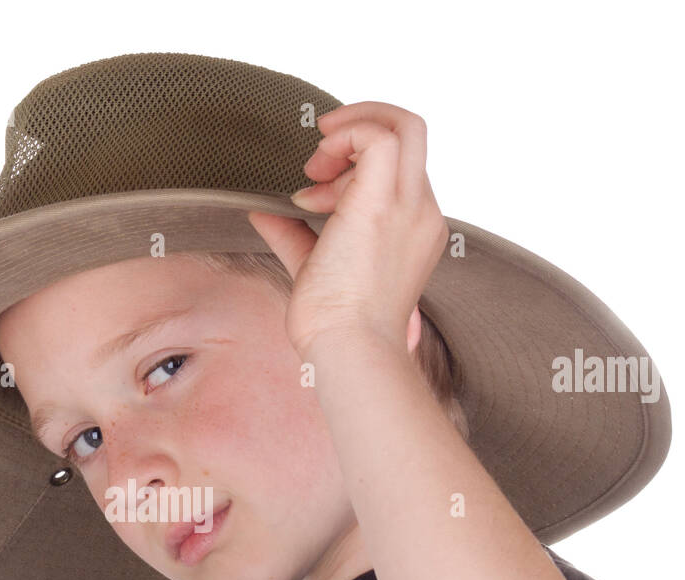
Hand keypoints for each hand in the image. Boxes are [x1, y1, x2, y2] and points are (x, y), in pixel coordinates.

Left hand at [246, 101, 448, 360]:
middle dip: (362, 126)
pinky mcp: (385, 201)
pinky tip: (315, 170)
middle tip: (318, 157)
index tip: (312, 197)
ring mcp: (410, 206)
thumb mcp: (313, 268)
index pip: (398, 170)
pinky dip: (345, 137)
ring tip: (313, 172)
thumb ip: (294, 236)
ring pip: (404, 126)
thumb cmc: (334, 324)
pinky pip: (379, 136)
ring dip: (350, 132)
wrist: (347, 347)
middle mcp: (421, 212)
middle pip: (412, 134)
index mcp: (413, 230)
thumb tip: (262, 212)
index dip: (351, 170)